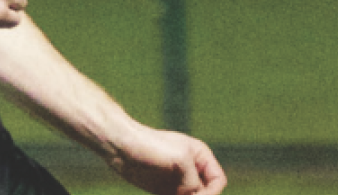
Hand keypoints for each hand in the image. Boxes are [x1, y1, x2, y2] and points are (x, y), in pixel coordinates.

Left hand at [108, 126, 226, 194]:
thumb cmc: (149, 146)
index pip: (218, 181)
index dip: (211, 192)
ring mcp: (178, 180)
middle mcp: (192, 169)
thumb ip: (193, 182)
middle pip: (206, 193)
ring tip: (170, 194)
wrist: (119, 147)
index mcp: (200, 156)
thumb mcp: (180, 160)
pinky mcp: (165, 190)